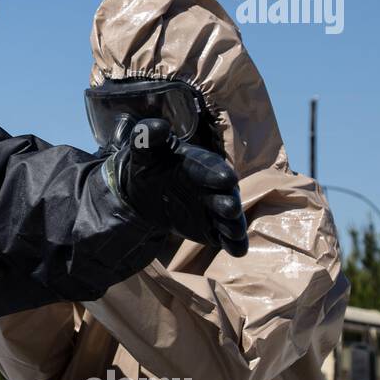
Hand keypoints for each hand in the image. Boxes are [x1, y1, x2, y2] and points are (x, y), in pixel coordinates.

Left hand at [104, 118, 248, 256]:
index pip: (209, 167)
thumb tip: (155, 128)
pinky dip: (232, 243)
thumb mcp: (143, 150)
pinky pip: (224, 237)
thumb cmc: (147, 165)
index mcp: (198, 163)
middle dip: (227, 201)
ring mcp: (213, 208)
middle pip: (224, 194)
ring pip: (228, 217)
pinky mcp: (211, 228)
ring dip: (233, 224)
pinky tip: (237, 250)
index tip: (225, 178)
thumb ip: (147, 137)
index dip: (215, 173)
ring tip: (233, 232)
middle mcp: (212, 185)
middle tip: (229, 208)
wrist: (143, 192)